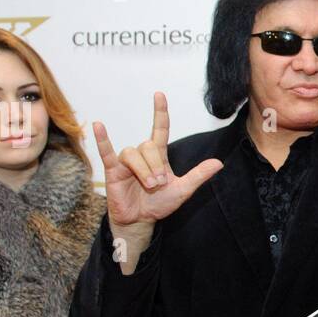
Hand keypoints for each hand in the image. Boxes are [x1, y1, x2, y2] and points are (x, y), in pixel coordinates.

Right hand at [93, 92, 222, 228]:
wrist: (141, 221)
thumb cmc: (159, 204)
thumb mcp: (182, 190)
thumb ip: (198, 175)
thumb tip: (219, 163)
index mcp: (159, 156)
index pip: (160, 129)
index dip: (160, 112)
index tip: (159, 95)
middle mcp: (142, 155)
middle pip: (147, 145)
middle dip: (154, 165)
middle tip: (159, 184)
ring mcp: (126, 162)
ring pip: (132, 152)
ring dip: (142, 169)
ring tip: (149, 185)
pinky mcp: (113, 171)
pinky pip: (106, 152)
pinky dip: (103, 140)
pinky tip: (98, 126)